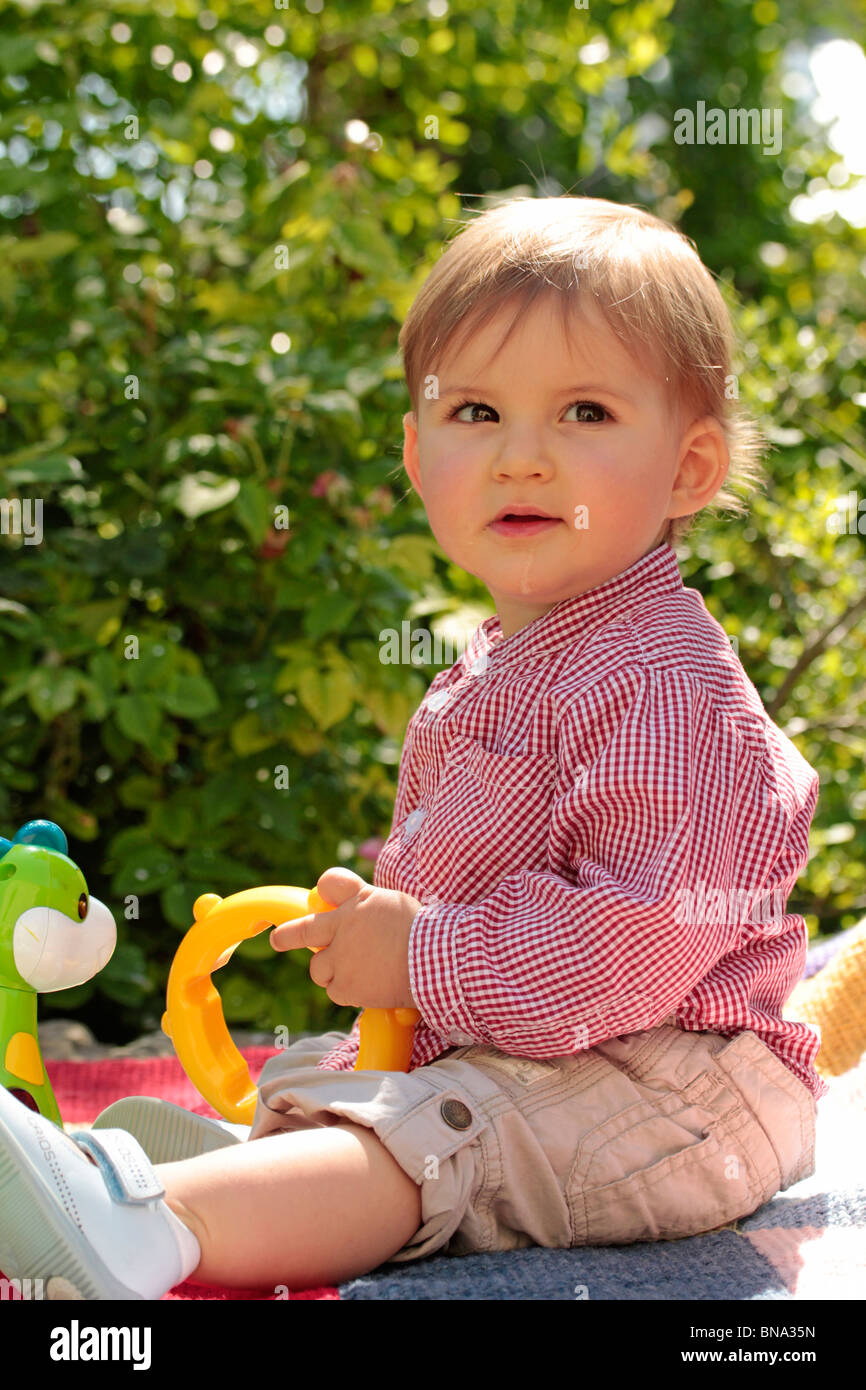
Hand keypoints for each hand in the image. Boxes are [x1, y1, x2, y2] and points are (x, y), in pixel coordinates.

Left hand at [269, 867, 421, 1009]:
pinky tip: (369, 987)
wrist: (435, 960)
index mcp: (357, 900)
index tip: (322, 897)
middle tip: (279, 939)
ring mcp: (340, 958)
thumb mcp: (396, 905)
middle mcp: (341, 927)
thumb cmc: (424, 931)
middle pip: (302, 930)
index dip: (325, 889)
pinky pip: (336, 991)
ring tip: (358, 972)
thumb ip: (372, 908)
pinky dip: (349, 991)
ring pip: (319, 968)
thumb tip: (365, 917)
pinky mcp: (345, 986)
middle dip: (287, 936)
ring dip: (332, 970)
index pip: (330, 883)